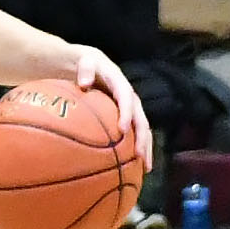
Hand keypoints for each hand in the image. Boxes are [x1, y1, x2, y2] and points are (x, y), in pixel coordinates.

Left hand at [74, 47, 151, 168]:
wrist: (90, 63)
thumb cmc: (85, 63)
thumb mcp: (84, 60)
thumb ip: (85, 68)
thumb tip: (84, 83)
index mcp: (120, 84)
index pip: (126, 98)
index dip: (126, 113)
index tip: (122, 129)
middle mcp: (129, 97)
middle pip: (141, 119)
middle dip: (142, 138)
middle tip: (140, 156)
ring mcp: (130, 108)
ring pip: (142, 130)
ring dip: (145, 148)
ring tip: (145, 168)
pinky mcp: (126, 116)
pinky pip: (134, 133)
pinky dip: (136, 148)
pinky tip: (135, 166)